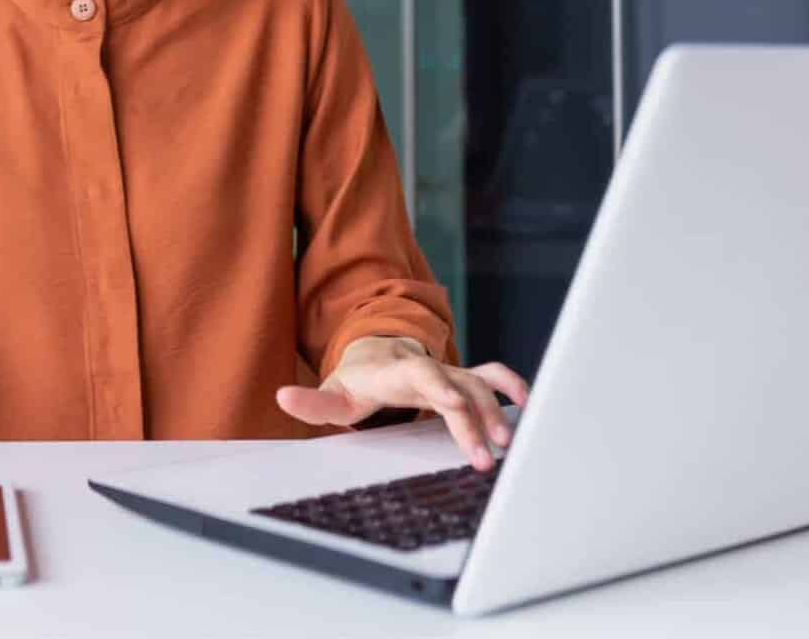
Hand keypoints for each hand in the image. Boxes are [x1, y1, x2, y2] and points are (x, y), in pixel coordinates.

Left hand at [275, 337, 529, 471]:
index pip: (420, 375)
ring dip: (495, 411)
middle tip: (483, 457)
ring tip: (508, 444)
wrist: (375, 351)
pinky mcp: (462, 378)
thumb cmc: (355, 381)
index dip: (438, 388)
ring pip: (478, 385)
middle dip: (472, 419)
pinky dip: (510, 386)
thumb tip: (281, 396)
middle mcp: (427, 368)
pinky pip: (491, 377)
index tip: (454, 405)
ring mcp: (448, 371)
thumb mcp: (331, 394)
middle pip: (456, 387)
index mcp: (395, 371)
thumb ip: (310, 401)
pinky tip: (527, 407)